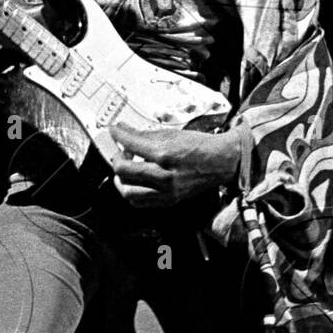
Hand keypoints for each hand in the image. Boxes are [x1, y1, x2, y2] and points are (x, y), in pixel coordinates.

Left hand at [108, 124, 240, 208]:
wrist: (220, 162)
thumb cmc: (198, 145)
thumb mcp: (171, 134)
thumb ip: (144, 134)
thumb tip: (123, 129)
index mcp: (165, 154)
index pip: (130, 144)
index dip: (117, 135)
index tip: (113, 130)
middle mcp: (164, 176)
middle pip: (123, 170)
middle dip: (116, 158)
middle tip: (119, 150)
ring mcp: (166, 192)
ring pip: (128, 192)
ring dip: (120, 180)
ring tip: (124, 169)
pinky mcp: (169, 201)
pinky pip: (141, 203)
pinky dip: (132, 192)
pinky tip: (134, 182)